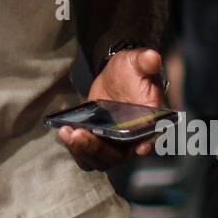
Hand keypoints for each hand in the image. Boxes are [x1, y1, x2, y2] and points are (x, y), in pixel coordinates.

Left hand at [55, 47, 165, 172]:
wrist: (114, 76)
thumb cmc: (130, 71)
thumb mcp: (137, 62)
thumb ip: (145, 61)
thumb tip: (152, 57)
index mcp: (150, 121)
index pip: (152, 137)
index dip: (147, 144)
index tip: (140, 148)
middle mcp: (134, 139)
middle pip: (119, 156)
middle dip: (98, 149)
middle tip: (80, 135)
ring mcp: (115, 145)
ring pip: (101, 160)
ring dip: (83, 151)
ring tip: (67, 134)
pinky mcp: (99, 143)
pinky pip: (86, 156)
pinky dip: (75, 149)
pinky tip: (64, 133)